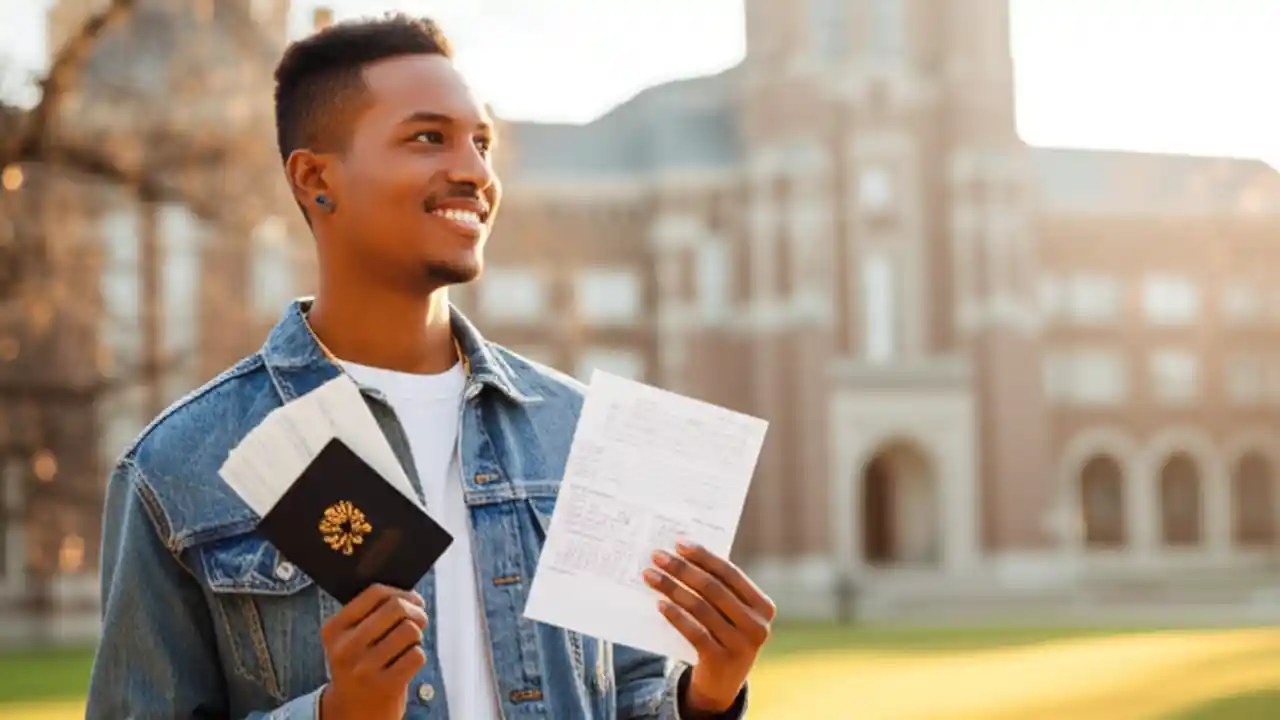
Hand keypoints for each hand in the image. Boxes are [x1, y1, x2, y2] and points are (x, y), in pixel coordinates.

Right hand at [319, 584, 427, 719]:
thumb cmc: (360, 666)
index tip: (412, 599)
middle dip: (415, 611)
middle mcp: (345, 648)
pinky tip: (406, 663)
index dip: (401, 591)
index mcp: (334, 629)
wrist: (353, 713)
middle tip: (420, 619)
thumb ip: (373, 614)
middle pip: (396, 607)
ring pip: (410, 630)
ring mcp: (364, 669)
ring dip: (417, 636)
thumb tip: (411, 595)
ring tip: (408, 645)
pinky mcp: (385, 687)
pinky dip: (418, 656)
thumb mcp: (350, 639)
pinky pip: (417, 655)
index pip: (374, 592)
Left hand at [643, 541, 775, 715]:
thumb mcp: (729, 614)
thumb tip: (681, 555)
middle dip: (682, 569)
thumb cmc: (722, 635)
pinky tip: (659, 603)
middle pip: (713, 588)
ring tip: (651, 576)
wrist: (721, 685)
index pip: (730, 573)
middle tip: (657, 556)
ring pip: (700, 608)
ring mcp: (741, 645)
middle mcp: (757, 625)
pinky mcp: (721, 661)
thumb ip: (717, 590)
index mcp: (763, 606)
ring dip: (672, 588)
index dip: (703, 556)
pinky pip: (693, 631)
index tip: (678, 543)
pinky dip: (675, 615)